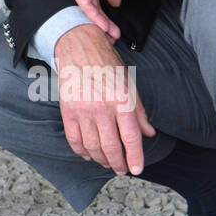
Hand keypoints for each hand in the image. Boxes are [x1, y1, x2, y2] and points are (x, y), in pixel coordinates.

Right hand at [53, 23, 154, 174]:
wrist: (78, 46)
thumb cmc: (106, 63)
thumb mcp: (130, 84)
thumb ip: (139, 112)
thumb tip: (148, 133)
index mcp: (121, 100)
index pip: (131, 138)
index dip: (135, 158)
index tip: (137, 169)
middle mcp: (102, 107)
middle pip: (111, 147)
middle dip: (118, 163)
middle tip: (121, 169)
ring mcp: (82, 110)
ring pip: (92, 147)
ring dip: (101, 159)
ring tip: (106, 163)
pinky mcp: (67, 110)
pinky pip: (74, 139)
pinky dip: (81, 151)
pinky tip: (88, 154)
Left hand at [64, 0, 124, 40]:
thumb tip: (113, 3)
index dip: (102, 9)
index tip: (112, 22)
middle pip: (88, 0)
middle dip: (101, 19)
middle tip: (112, 32)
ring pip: (86, 3)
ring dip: (99, 20)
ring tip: (110, 33)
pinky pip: (84, 1)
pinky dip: (95, 15)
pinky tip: (104, 25)